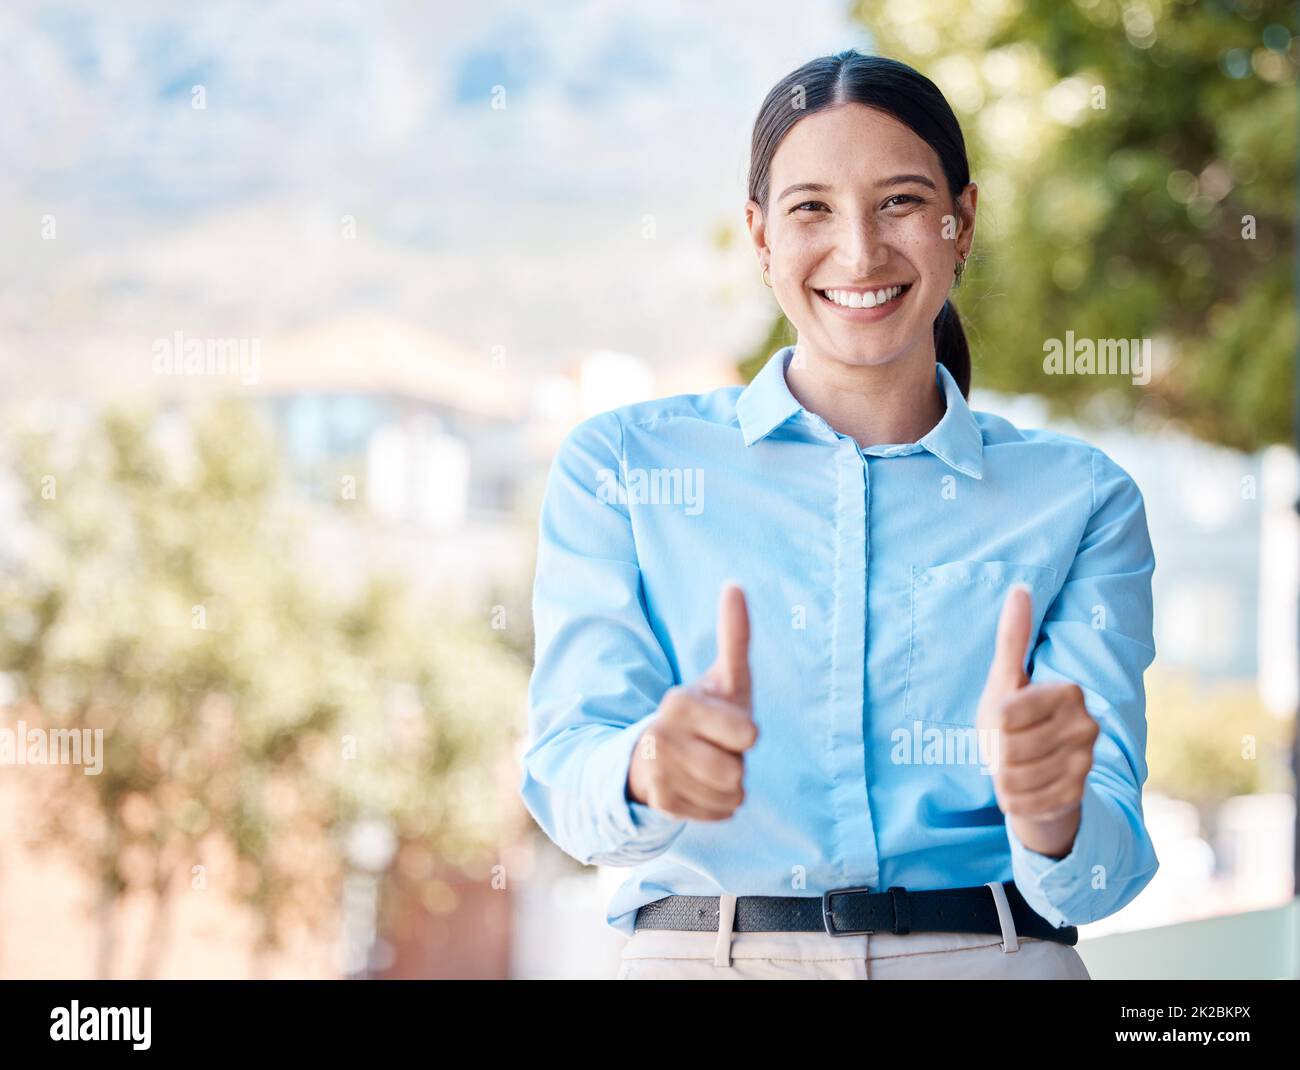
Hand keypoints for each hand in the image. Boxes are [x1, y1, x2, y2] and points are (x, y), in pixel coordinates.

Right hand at [626, 582, 756, 820]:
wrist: (654, 755)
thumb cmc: (703, 713)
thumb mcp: (722, 677)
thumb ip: (733, 635)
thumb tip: (735, 585)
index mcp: (680, 702)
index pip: (747, 735)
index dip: (744, 734)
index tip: (722, 724)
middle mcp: (662, 736)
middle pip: (738, 769)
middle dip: (736, 762)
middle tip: (715, 748)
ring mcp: (658, 771)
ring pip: (730, 794)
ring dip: (729, 787)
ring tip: (706, 768)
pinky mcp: (661, 802)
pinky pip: (718, 814)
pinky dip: (716, 806)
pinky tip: (697, 788)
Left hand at [975, 584, 1097, 858]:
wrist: (1035, 772)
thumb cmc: (1014, 719)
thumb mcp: (1006, 677)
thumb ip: (1014, 636)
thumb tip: (1019, 587)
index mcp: (1070, 692)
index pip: (1007, 715)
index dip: (995, 723)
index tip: (1006, 720)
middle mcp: (1088, 726)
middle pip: (1010, 747)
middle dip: (997, 751)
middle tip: (1008, 746)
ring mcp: (1086, 764)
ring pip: (1016, 777)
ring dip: (1003, 775)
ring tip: (1015, 766)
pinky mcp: (1078, 796)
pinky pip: (1024, 802)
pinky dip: (1013, 798)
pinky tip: (1024, 787)